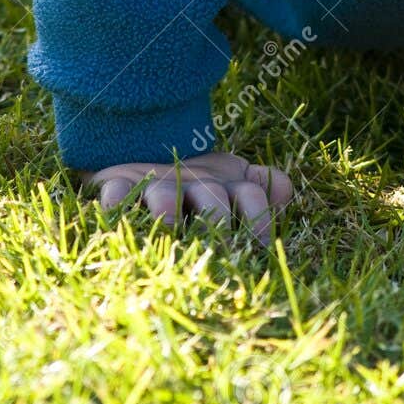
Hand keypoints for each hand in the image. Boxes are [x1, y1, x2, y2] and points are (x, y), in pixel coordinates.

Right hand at [73, 151, 293, 243]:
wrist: (137, 150)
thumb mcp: (229, 188)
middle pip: (212, 194)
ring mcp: (156, 180)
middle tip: (220, 252)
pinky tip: (117, 220)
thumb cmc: (194, 188)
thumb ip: (262, 191)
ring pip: (166, 194)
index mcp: (227, 182)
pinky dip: (116, 205)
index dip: (260, 219)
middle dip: (218, 221)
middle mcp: (195, 179)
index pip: (252, 192)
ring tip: (170, 232)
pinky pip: (116, 192)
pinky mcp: (118, 183)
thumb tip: (287, 195)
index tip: (260, 252)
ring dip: (169, 211)